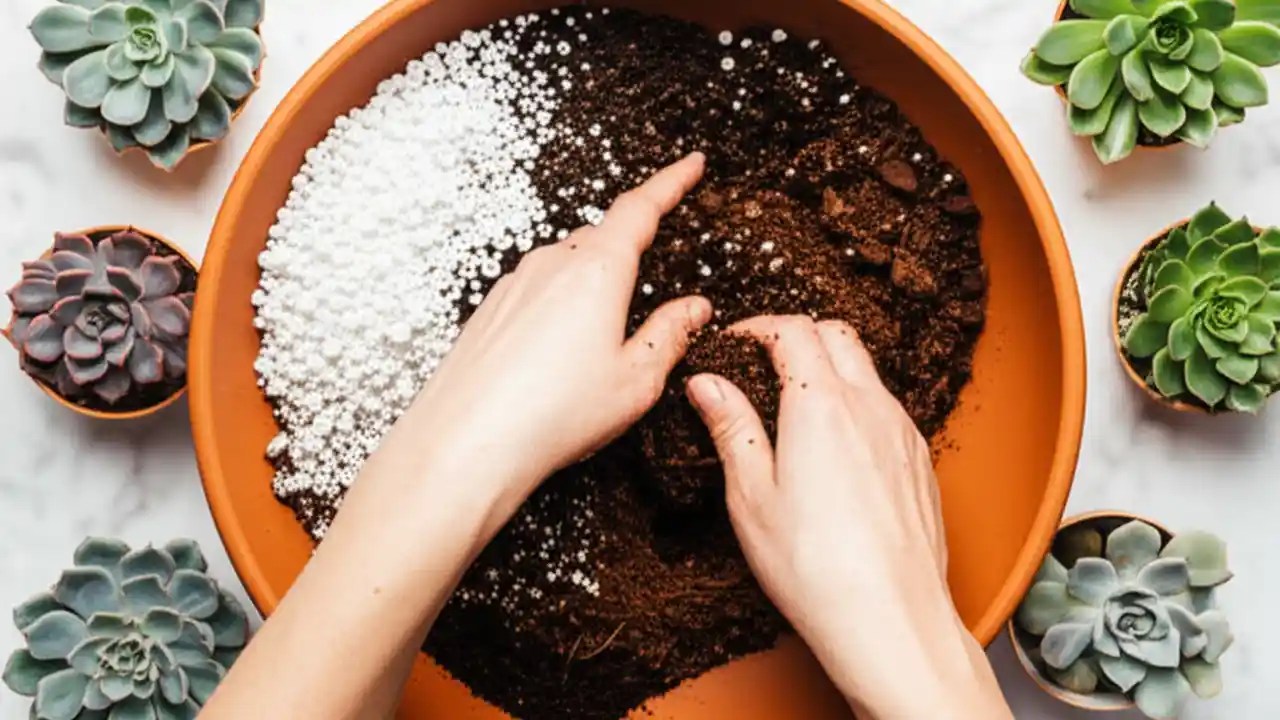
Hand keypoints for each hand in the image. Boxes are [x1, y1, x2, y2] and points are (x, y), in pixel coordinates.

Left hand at [392, 153, 711, 531]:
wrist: (465, 443)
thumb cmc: (551, 414)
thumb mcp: (635, 380)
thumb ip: (671, 335)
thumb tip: (693, 308)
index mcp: (597, 270)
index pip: (640, 208)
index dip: (671, 182)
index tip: (691, 165)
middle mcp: (552, 265)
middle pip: (603, 239)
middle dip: (632, 254)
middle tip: (653, 290)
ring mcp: (515, 284)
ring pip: (568, 267)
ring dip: (593, 289)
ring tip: (604, 344)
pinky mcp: (490, 309)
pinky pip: (538, 293)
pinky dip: (560, 310)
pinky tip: (562, 356)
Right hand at [685, 316, 1010, 719]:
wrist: (892, 620)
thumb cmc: (815, 568)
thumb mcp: (751, 497)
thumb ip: (731, 428)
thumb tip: (707, 383)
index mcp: (820, 405)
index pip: (792, 330)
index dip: (757, 327)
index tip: (733, 343)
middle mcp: (870, 406)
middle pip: (837, 334)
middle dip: (796, 334)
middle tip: (761, 362)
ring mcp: (902, 432)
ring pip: (867, 370)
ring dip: (830, 368)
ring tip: (794, 406)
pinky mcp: (920, 461)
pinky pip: (888, 409)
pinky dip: (857, 404)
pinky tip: (835, 447)